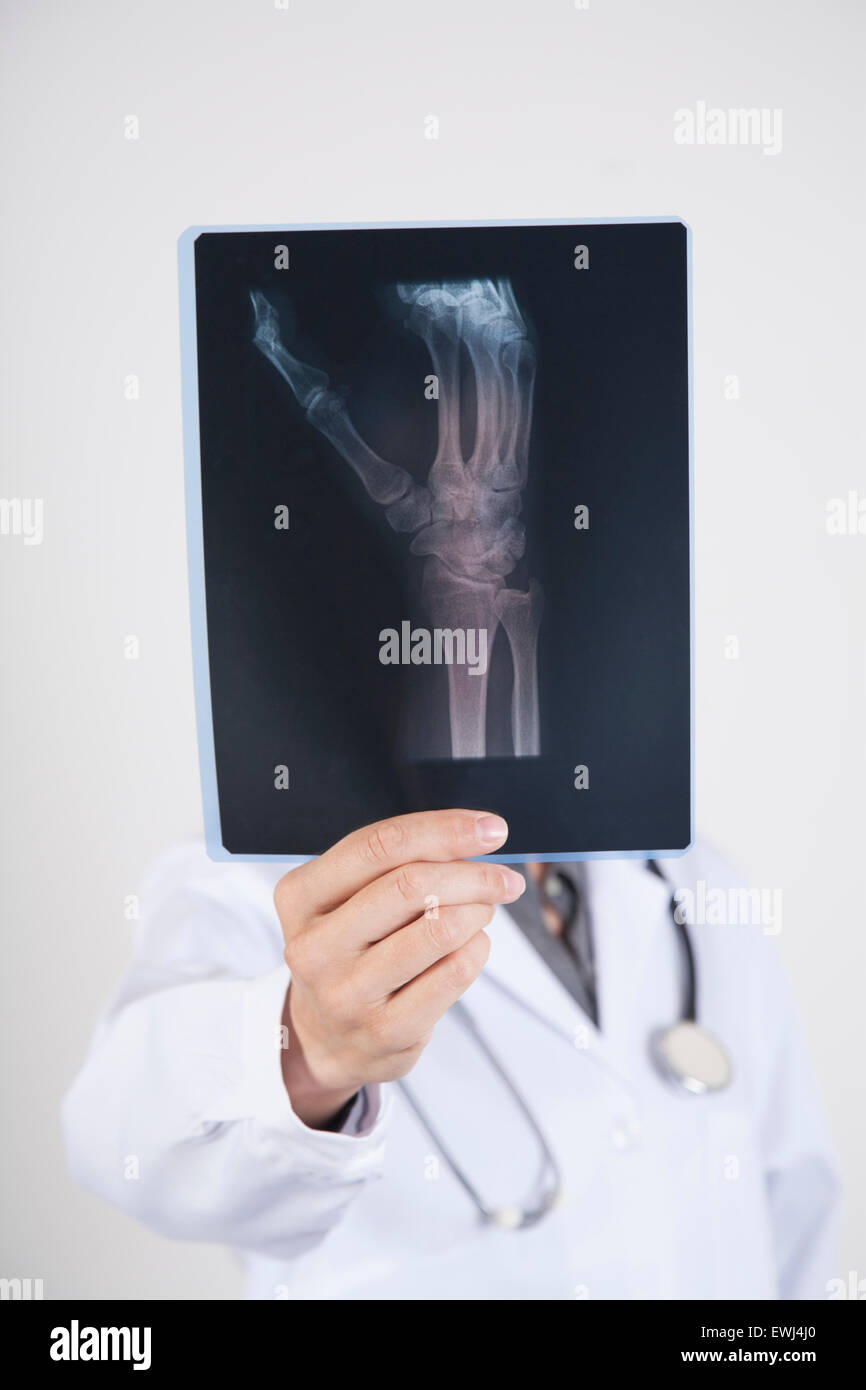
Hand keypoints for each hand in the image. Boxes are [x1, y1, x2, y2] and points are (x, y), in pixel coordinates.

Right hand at [274, 810, 524, 1127]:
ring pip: (439, 929)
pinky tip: (473, 945)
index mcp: (300, 896)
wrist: (326, 1039)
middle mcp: (314, 946)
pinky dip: (477, 948)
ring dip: (479, 910)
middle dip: (473, 874)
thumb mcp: (344, 900)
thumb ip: (392, 865)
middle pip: (412, 885)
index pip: (379, 846)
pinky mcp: (385, 1031)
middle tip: (503, 879)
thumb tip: (474, 837)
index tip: (492, 829)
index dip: (444, 830)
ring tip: (484, 910)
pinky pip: (454, 973)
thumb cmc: (349, 950)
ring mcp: (347, 994)